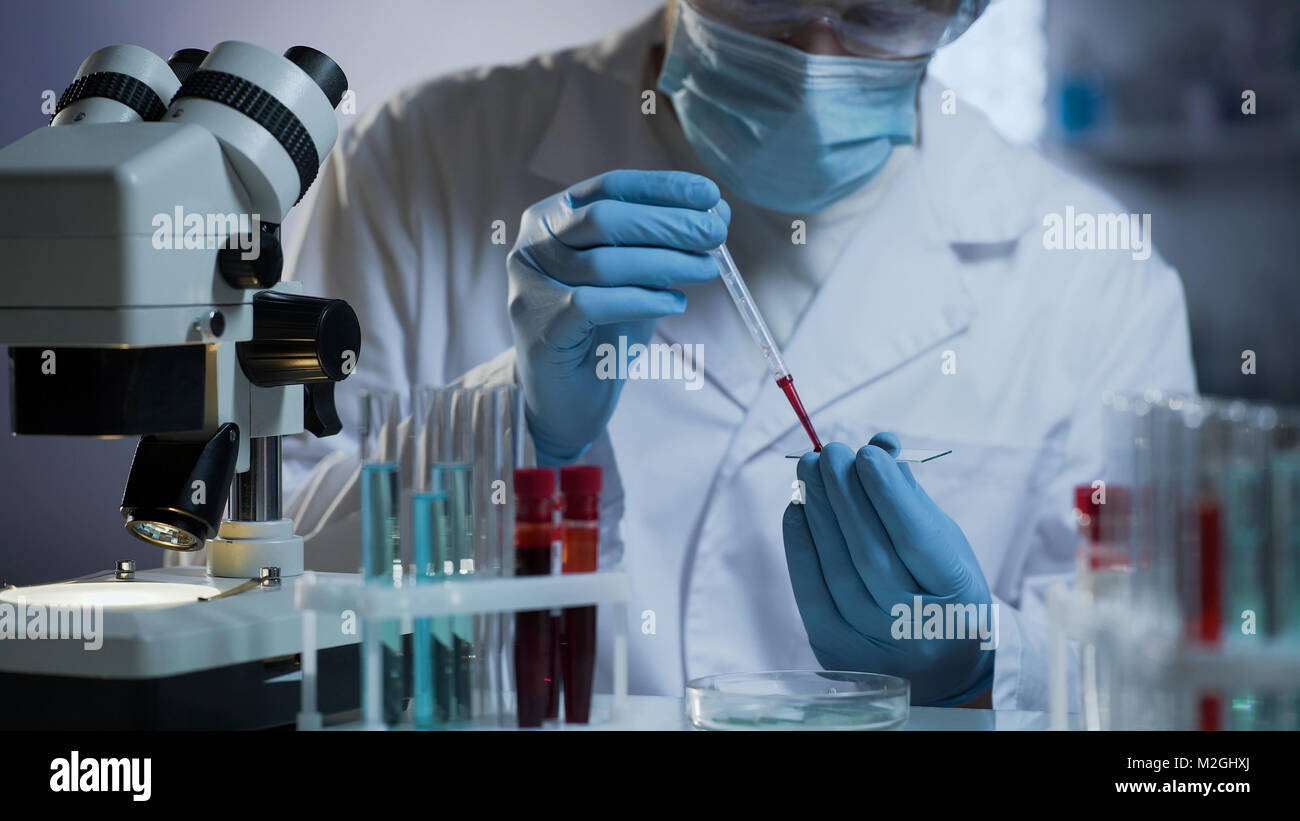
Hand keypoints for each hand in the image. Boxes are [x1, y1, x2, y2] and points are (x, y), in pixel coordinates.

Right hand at [508, 170, 728, 463]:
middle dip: (668, 223)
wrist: (565, 401)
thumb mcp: (631, 278)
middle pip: (604, 219)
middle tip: (715, 234)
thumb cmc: (601, 332)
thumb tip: (714, 216)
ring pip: (604, 262)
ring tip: (706, 269)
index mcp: (551, 218)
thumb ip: (658, 246)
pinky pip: (597, 303)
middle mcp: (531, 245)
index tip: (710, 195)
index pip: (609, 188)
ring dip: (665, 262)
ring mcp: (531, 285)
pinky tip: (676, 303)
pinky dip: (643, 300)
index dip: (662, 188)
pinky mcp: (541, 325)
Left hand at [782, 433, 994, 704]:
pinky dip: (800, 547)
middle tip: (830, 452)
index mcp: (958, 598)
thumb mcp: (945, 544)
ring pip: (839, 572)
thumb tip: (880, 444)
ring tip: (809, 470)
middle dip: (846, 496)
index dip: (889, 496)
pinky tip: (797, 510)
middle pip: (872, 555)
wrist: (939, 666)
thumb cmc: (941, 590)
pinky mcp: (836, 652)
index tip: (868, 453)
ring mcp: (875, 647)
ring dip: (819, 513)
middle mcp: (917, 629)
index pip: (918, 541)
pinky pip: (811, 595)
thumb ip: (911, 498)